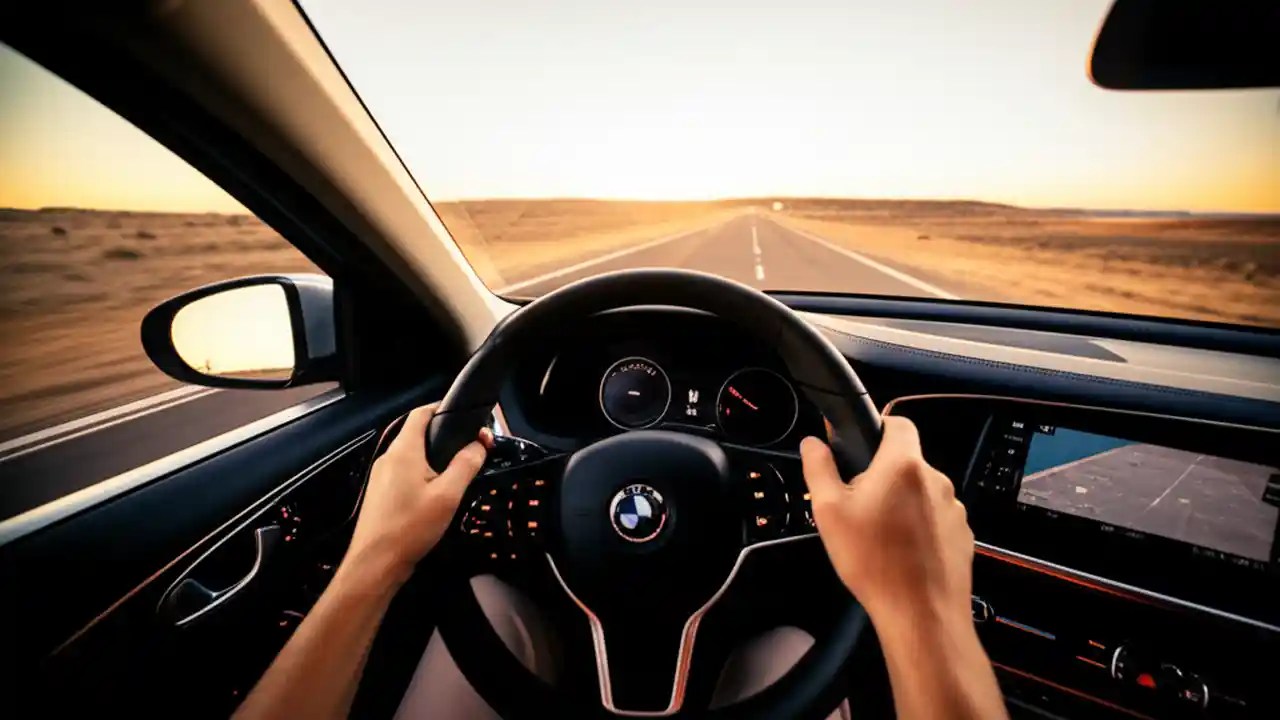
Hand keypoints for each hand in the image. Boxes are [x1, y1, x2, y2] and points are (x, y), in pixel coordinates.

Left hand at [342, 403, 491, 586]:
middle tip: (472, 449)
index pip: (421, 413)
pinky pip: (405, 473)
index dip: (443, 409)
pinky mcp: (380, 493)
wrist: (375, 563)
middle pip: (418, 434)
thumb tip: (479, 444)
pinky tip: (437, 493)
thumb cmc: (411, 526)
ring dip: (435, 458)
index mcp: (404, 450)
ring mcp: (381, 476)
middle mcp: (389, 457)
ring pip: (413, 456)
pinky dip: (423, 474)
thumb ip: (466, 465)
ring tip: (458, 472)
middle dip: (445, 437)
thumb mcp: (448, 495)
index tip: (467, 419)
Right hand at [800, 416, 973, 628]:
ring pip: (920, 492)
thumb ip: (819, 469)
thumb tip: (812, 444)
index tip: (861, 446)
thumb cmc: (874, 562)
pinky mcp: (961, 534)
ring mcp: (953, 508)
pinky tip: (900, 553)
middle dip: (882, 476)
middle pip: (906, 462)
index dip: (878, 427)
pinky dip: (918, 528)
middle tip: (858, 505)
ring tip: (878, 536)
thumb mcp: (828, 512)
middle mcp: (935, 480)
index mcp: (903, 465)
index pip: (898, 422)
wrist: (921, 614)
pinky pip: (935, 519)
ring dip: (901, 504)